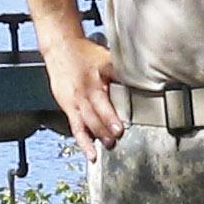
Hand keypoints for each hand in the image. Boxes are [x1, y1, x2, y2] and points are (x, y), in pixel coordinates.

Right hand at [44, 28, 125, 151]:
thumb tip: (143, 80)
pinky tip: (91, 154)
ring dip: (95, 136)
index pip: (104, 98)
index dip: (111, 113)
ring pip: (85, 122)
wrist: (59, 49)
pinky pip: (76, 128)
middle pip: (94, 112)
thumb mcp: (106, 58)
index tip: (121, 125)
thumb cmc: (84, 54)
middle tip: (115, 137)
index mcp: (95, 79)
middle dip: (105, 126)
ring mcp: (74, 101)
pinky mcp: (68, 108)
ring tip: (105, 147)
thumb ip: (122, 72)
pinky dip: (83, 142)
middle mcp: (84, 91)